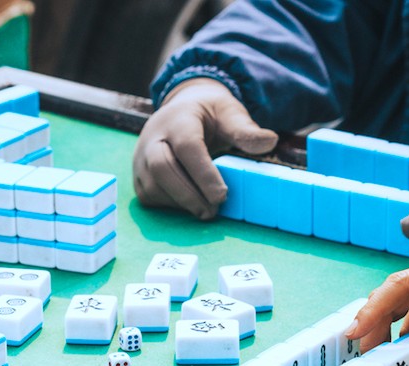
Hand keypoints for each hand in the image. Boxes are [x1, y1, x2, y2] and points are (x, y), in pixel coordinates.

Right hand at [133, 78, 277, 218]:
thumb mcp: (230, 114)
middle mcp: (152, 137)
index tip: (223, 195)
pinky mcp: (138, 175)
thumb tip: (270, 141)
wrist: (181, 111)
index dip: (203, 174)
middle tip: (213, 210)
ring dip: (179, 203)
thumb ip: (246, 130)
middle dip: (188, 194)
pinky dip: (169, 205)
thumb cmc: (209, 115)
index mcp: (178, 119)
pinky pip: (149, 195)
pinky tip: (189, 204)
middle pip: (161, 168)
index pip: (186, 147)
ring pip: (152, 185)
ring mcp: (140, 158)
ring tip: (205, 211)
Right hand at [346, 252, 408, 365]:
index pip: (402, 287)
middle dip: (373, 322)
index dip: (373, 310)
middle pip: (395, 293)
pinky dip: (406, 333)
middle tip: (357, 352)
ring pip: (402, 304)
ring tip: (373, 356)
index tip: (354, 334)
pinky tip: (400, 353)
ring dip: (387, 329)